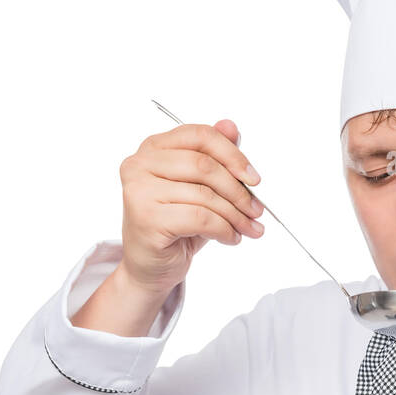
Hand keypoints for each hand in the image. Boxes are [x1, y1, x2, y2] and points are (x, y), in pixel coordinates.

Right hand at [118, 119, 264, 296]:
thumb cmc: (175, 226)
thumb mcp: (199, 189)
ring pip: (205, 195)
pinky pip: (200, 218)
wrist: (150, 267)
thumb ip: (214, 158)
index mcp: (153, 148)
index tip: (254, 178)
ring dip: (235, 215)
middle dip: (238, 191)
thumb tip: (231, 127)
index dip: (233, 155)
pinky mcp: (147, 218)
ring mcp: (139, 191)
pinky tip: (231, 238)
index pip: (199, 136)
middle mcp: (140, 164)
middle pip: (204, 166)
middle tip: (256, 210)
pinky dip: (224, 229)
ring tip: (247, 228)